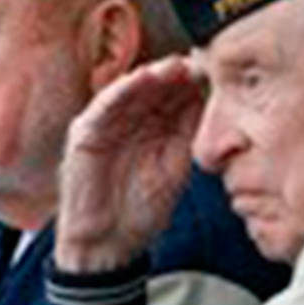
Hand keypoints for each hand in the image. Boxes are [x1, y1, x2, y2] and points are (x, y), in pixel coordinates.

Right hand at [55, 57, 203, 272]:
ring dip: (152, 75)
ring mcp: (107, 124)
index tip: (217, 70)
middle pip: (156, 87)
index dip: (195, 82)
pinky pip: (104, 106)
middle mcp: (131, 119)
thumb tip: (206, 96)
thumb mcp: (175, 165)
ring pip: (131, 90)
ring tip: (175, 66)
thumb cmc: (143, 209)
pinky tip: (140, 79)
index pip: (175, 95)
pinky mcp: (86, 134)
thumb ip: (187, 132)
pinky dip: (121, 90)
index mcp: (154, 126)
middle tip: (200, 61)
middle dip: (178, 73)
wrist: (110, 243)